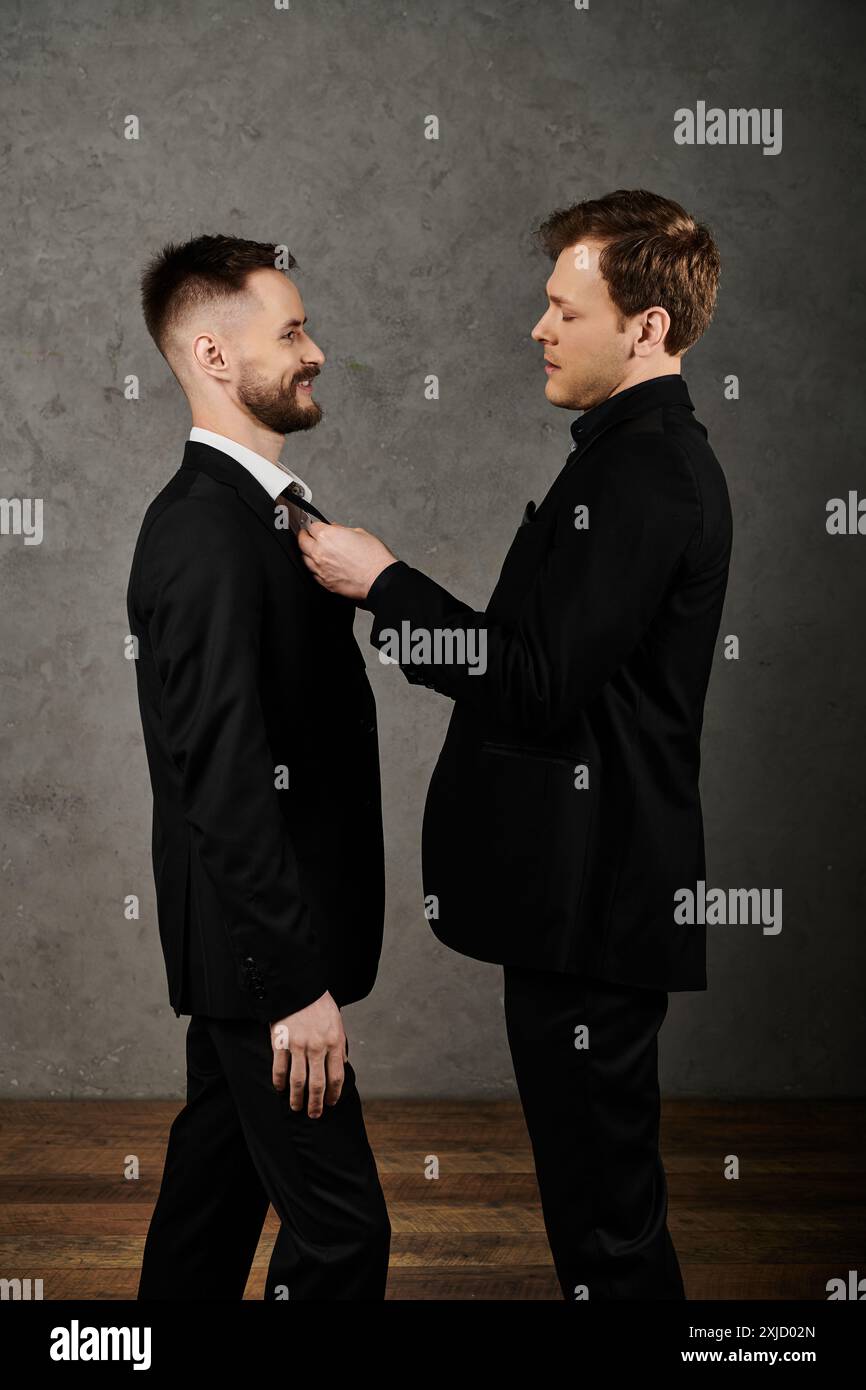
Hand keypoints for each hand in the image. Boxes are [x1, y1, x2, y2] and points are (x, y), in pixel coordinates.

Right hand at [270, 991, 346, 1117]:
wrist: (298, 987)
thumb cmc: (319, 1005)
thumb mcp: (337, 1022)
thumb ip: (340, 1044)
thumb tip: (343, 1064)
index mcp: (334, 1042)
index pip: (336, 1076)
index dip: (334, 1093)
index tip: (330, 1103)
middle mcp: (317, 1046)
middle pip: (317, 1084)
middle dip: (316, 1103)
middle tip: (314, 1114)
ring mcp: (298, 1045)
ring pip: (298, 1081)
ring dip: (297, 1098)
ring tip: (296, 1107)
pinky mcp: (280, 1042)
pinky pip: (280, 1068)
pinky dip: (279, 1082)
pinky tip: (280, 1089)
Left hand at [298, 520, 395, 599]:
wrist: (379, 578)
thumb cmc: (373, 557)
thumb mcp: (359, 533)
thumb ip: (342, 530)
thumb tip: (335, 529)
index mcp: (327, 536)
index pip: (312, 526)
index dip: (315, 525)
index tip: (316, 526)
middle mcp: (320, 552)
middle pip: (302, 542)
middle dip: (304, 537)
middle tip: (307, 536)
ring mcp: (320, 569)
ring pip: (304, 559)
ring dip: (307, 553)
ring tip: (313, 551)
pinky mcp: (325, 582)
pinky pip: (313, 573)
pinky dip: (314, 568)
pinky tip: (320, 565)